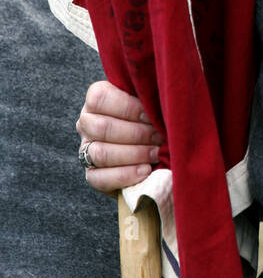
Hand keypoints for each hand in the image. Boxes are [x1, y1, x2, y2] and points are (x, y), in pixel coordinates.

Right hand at [76, 80, 162, 195]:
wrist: (152, 146)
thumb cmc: (153, 117)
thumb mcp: (149, 103)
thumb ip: (149, 99)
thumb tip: (161, 104)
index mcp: (96, 99)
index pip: (99, 99)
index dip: (128, 108)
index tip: (151, 115)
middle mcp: (86, 123)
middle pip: (102, 128)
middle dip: (136, 134)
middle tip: (159, 137)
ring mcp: (86, 150)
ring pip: (101, 153)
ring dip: (133, 154)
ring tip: (156, 154)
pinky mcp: (92, 175)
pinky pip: (100, 178)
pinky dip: (125, 175)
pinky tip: (146, 170)